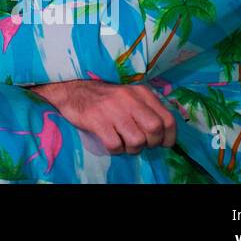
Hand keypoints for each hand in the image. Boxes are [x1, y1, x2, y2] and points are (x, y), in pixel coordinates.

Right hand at [30, 80, 174, 154]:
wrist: (71, 90)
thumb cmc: (105, 97)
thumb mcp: (129, 96)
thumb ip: (147, 109)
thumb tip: (163, 134)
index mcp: (140, 92)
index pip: (167, 119)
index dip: (169, 137)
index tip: (162, 143)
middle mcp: (129, 99)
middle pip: (155, 130)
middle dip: (151, 143)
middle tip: (141, 143)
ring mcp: (112, 109)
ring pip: (137, 141)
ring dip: (132, 149)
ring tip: (124, 143)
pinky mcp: (96, 120)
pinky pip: (115, 145)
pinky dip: (116, 150)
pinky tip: (110, 142)